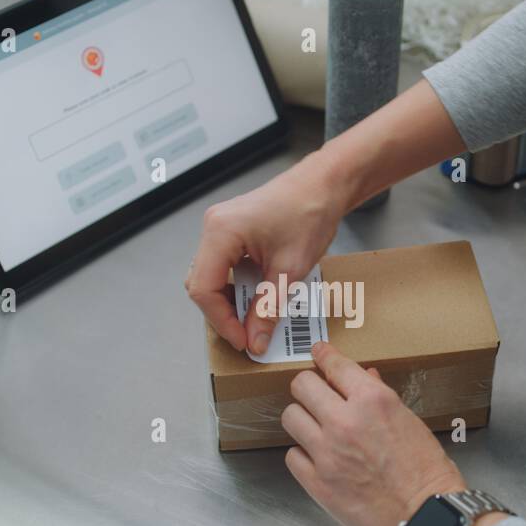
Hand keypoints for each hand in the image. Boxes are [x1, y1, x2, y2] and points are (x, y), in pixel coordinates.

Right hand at [185, 152, 347, 353]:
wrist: (324, 185)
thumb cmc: (309, 213)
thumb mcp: (290, 270)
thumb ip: (268, 309)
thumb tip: (255, 341)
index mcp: (220, 232)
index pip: (203, 289)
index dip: (221, 320)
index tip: (244, 340)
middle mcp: (213, 227)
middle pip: (201, 284)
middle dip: (223, 313)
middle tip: (248, 334)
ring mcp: (220, 227)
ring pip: (211, 277)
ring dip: (230, 300)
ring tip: (255, 318)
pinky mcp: (231, 230)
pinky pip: (223, 266)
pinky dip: (236, 286)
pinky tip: (257, 297)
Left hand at [281, 342, 466, 525]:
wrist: (426, 518)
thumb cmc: (428, 474)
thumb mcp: (411, 423)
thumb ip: (381, 397)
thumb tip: (365, 377)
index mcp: (373, 401)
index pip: (334, 366)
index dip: (323, 356)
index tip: (318, 354)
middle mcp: (344, 421)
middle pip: (301, 386)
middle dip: (308, 386)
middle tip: (314, 393)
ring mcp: (326, 453)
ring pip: (290, 417)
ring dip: (302, 419)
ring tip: (314, 427)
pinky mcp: (317, 483)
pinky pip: (292, 456)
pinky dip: (303, 454)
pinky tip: (317, 458)